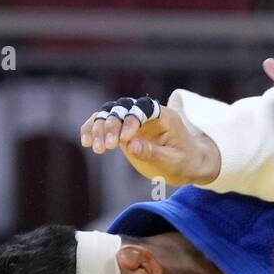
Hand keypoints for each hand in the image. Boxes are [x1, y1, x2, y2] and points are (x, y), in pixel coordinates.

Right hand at [79, 96, 220, 185]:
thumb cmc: (186, 162)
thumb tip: (130, 144)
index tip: (125, 140)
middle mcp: (146, 113)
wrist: (188, 165)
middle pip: (122, 108)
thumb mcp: (173, 161)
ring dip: (99, 128)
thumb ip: (153, 152)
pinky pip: (103, 124)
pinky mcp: (122, 130)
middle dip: (112, 125)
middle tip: (109, 147)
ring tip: (97, 149)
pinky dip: (93, 129)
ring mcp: (132, 120)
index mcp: (164, 115)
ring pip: (109, 114)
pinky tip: (86, 142)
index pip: (144, 109)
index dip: (132, 120)